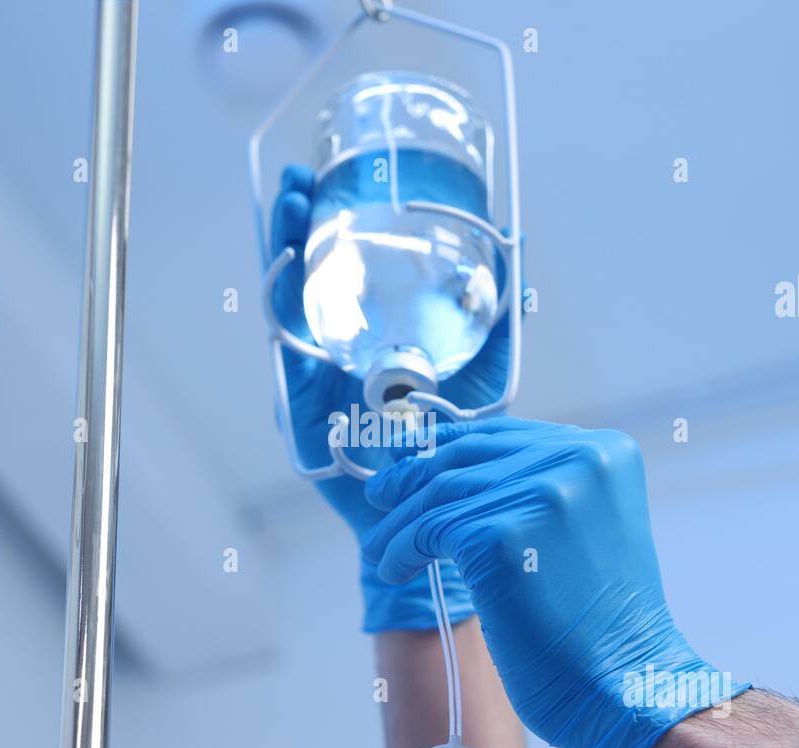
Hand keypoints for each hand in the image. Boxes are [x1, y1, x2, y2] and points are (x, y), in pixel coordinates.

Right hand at [268, 164, 510, 630]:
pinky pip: (288, 365)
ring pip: (287, 313)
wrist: (439, 519)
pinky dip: (284, 318)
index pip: (342, 274)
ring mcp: (316, 386)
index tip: (326, 177)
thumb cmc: (455, 449)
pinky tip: (286, 278)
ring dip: (281, 257)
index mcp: (373, 342)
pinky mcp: (306, 417)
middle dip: (294, 227)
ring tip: (285, 210)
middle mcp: (337, 357)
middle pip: (306, 282)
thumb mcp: (480, 373)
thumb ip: (491, 319)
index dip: (330, 226)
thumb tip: (517, 254)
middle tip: (298, 182)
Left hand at [360, 418, 748, 747]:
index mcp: (604, 452)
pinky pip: (429, 532)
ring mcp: (540, 493)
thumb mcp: (587, 528)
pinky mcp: (501, 535)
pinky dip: (402, 550)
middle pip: (467, 458)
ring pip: (440, 495)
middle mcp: (578, 459)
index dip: (450, 447)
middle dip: (415, 478)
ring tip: (382, 549)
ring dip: (400, 524)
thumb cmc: (600, 623)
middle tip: (381, 496)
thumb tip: (462, 472)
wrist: (622, 686)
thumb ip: (541, 490)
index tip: (414, 462)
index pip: (505, 435)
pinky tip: (394, 569)